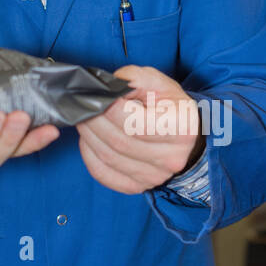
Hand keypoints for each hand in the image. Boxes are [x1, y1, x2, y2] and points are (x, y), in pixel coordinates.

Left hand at [76, 65, 203, 194]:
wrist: (182, 135)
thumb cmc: (169, 106)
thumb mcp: (158, 83)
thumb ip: (134, 79)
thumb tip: (106, 88)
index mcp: (181, 128)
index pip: (135, 123)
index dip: (109, 108)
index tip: (97, 95)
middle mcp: (171, 158)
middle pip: (120, 141)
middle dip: (94, 121)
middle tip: (83, 106)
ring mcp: (154, 176)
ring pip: (109, 158)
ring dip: (89, 136)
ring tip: (84, 119)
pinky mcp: (138, 186)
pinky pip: (104, 174)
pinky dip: (89, 156)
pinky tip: (89, 140)